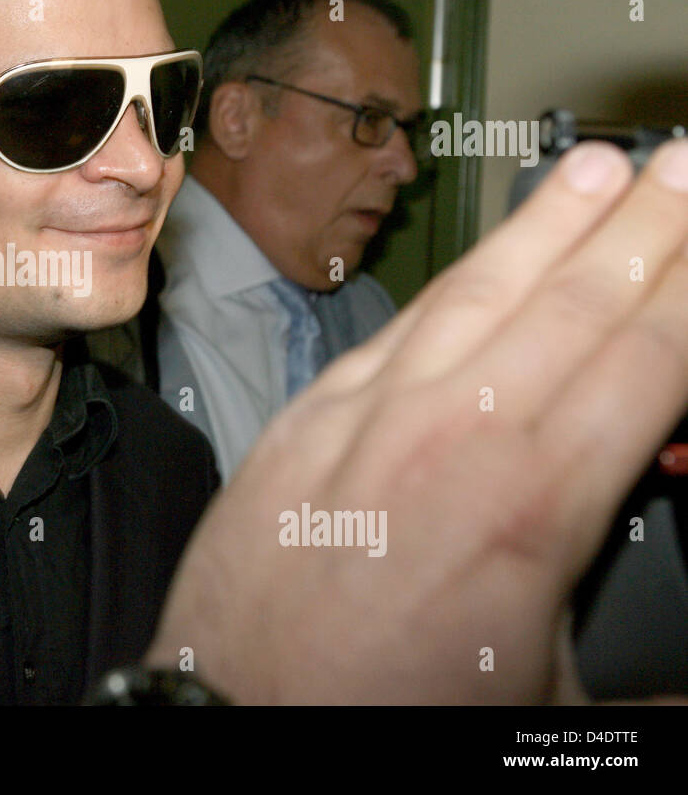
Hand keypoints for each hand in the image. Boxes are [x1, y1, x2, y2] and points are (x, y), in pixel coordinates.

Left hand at [147, 139, 687, 703]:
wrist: (237, 716)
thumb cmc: (386, 718)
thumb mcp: (554, 709)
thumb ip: (653, 675)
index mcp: (532, 505)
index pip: (644, 358)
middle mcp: (451, 436)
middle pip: (571, 302)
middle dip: (641, 223)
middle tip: (685, 162)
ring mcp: (369, 415)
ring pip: (478, 294)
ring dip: (544, 225)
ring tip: (595, 170)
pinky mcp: (306, 419)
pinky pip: (395, 329)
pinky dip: (451, 284)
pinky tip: (482, 257)